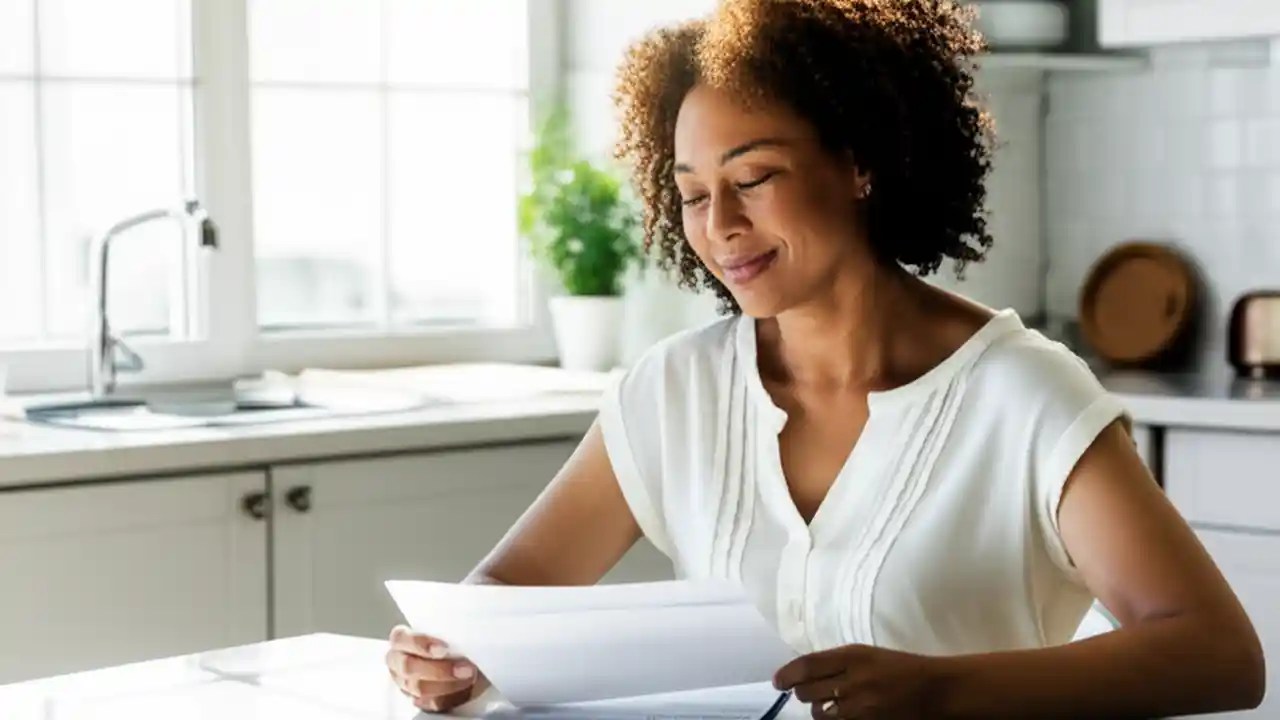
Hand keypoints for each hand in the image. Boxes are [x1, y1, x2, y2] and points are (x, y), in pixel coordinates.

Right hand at [386, 625, 488, 712]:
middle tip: (466, 668)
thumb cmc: (453, 640)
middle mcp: (398, 661)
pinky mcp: (420, 701)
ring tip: (470, 677)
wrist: (465, 660)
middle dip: (440, 669)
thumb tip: (466, 631)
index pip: (401, 639)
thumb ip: (449, 631)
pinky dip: (450, 698)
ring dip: (449, 685)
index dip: (421, 644)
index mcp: (401, 639)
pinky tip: (465, 688)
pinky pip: (432, 704)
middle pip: (409, 667)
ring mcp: (406, 684)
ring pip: (420, 689)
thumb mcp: (451, 630)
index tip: (445, 649)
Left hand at [773, 644, 943, 718]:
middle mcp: (854, 681)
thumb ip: (836, 661)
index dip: (787, 675)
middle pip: (807, 692)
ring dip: (821, 710)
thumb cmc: (900, 667)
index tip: (778, 682)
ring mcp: (861, 708)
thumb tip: (802, 671)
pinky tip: (844, 714)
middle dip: (803, 693)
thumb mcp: (867, 654)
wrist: (936, 689)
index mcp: (853, 656)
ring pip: (820, 714)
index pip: (807, 666)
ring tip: (834, 704)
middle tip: (810, 691)